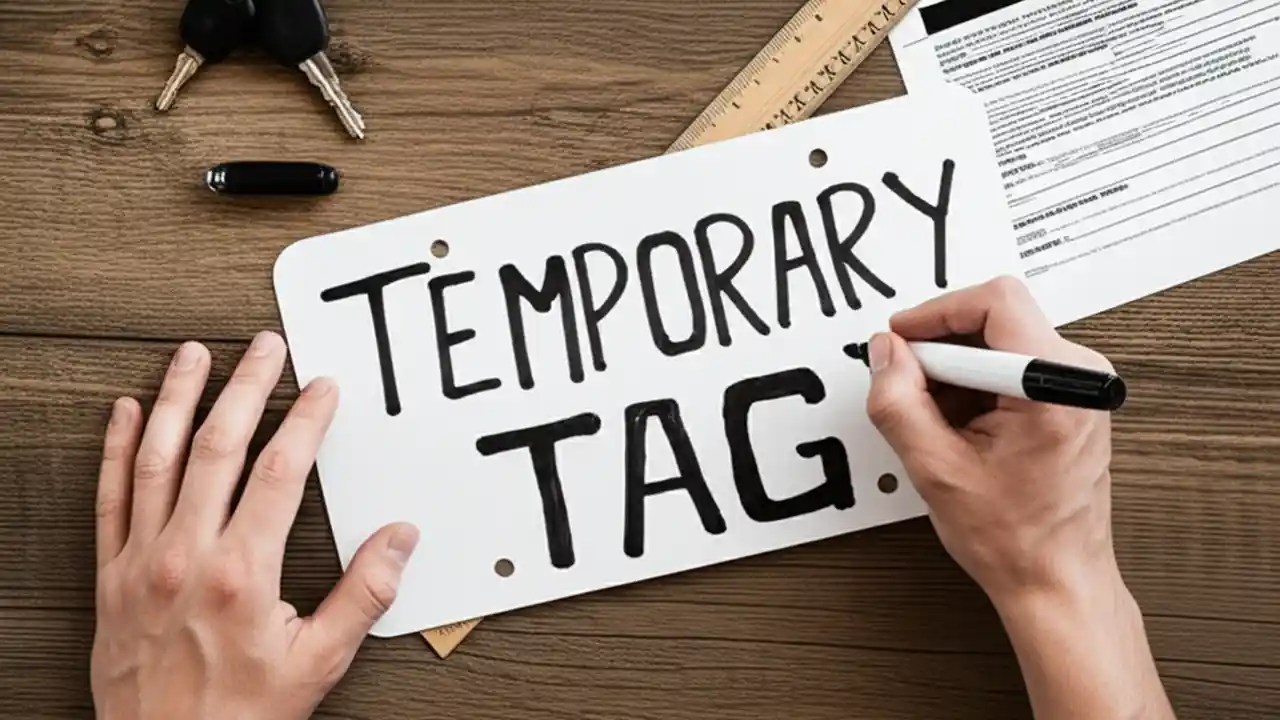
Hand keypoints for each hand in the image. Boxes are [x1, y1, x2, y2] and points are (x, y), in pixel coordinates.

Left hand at [92, 332, 418, 719]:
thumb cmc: (240, 714)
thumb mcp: (318, 662)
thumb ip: (363, 595)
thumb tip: (399, 539)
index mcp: (242, 571)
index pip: (280, 471)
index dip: (305, 420)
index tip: (322, 388)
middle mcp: (185, 555)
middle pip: (217, 447)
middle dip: (246, 387)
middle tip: (265, 347)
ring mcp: (141, 561)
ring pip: (156, 458)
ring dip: (175, 399)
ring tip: (193, 356)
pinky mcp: (110, 576)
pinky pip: (108, 497)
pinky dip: (114, 449)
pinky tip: (125, 413)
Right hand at [865, 277, 1175, 718]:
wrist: (1057, 581)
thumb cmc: (1016, 540)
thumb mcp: (935, 469)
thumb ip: (899, 402)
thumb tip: (885, 353)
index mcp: (1055, 387)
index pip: (995, 303)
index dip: (936, 313)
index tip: (903, 337)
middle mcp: (1080, 378)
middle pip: (996, 319)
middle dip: (942, 351)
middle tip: (911, 389)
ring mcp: (1080, 387)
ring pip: (1000, 343)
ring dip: (956, 373)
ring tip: (941, 424)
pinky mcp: (1071, 399)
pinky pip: (1013, 366)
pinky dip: (975, 388)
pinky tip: (961, 429)